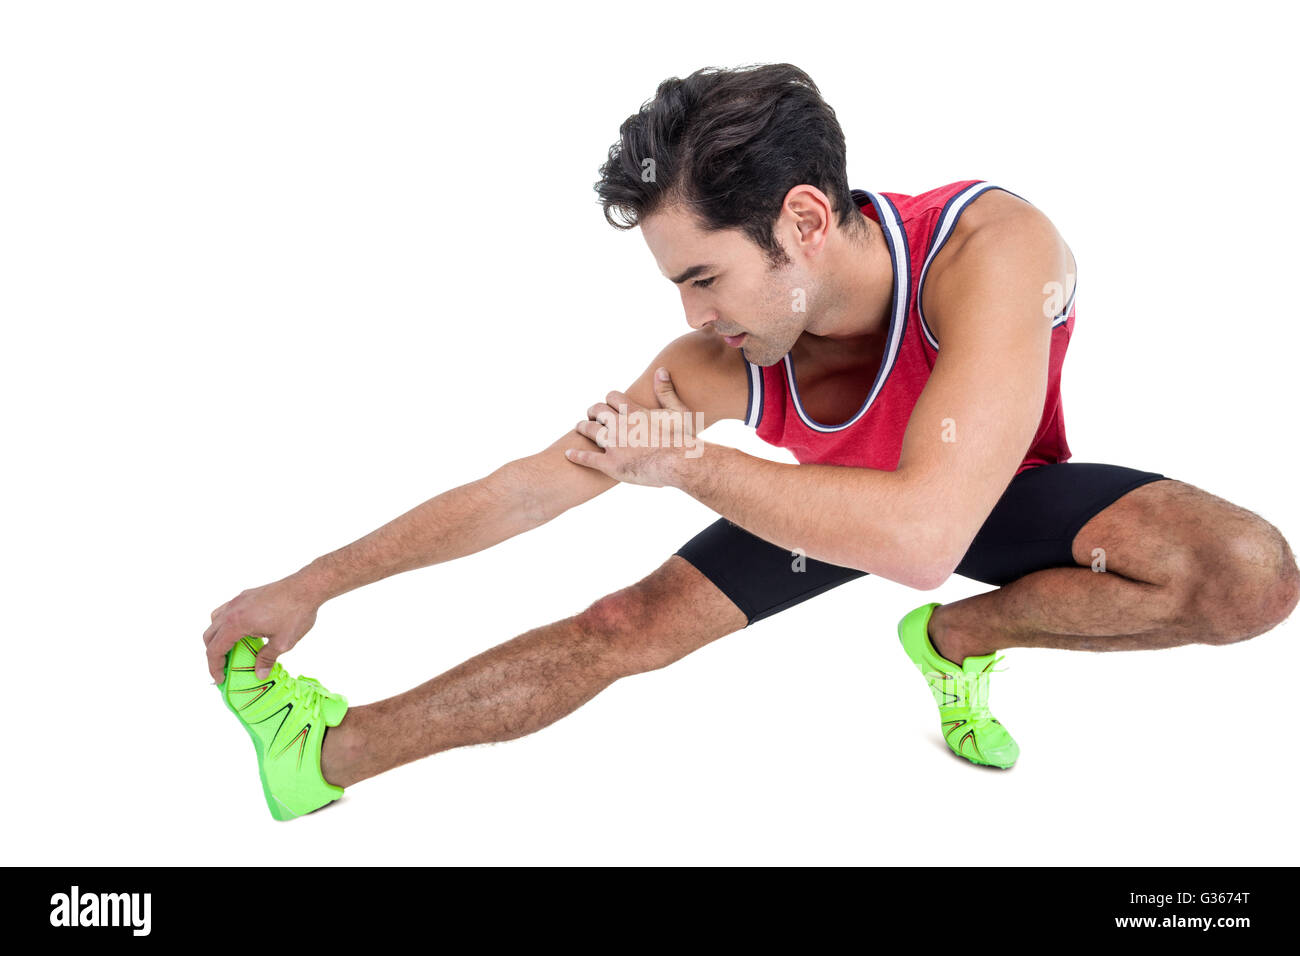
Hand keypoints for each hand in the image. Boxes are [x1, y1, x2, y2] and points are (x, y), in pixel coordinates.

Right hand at [203, 575, 320, 682]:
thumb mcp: (282, 642)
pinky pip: (227, 611)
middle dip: (214, 654)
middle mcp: (232, 610)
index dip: (214, 667)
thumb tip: (259, 674)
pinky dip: (227, 624)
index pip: (214, 649)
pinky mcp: (246, 595)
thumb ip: (267, 658)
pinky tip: (243, 633)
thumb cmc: (296, 612)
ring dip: (218, 637)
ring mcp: (238, 600)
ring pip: (215, 621)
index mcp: (236, 623)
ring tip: (231, 650)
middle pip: (210, 635)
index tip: (220, 679)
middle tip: (224, 668)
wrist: (306, 587)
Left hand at [565, 367, 700, 487]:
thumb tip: (660, 370)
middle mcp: (619, 424)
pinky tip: (568, 454)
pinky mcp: (610, 464)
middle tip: (590, 415)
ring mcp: (613, 444)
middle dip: (592, 411)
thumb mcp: (679, 410)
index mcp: (634, 411)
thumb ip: (667, 391)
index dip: (608, 400)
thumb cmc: (683, 439)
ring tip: (580, 427)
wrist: (679, 464)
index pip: (612, 397)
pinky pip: (587, 457)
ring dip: (582, 427)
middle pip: (597, 410)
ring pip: (589, 430)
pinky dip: (576, 455)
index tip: (608, 404)